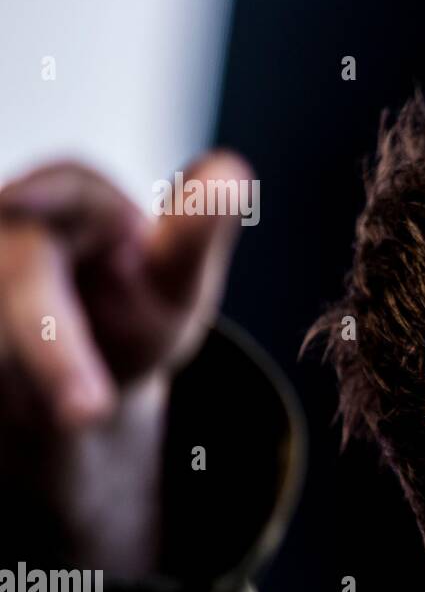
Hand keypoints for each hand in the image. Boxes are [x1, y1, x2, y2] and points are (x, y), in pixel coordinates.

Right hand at [0, 153, 250, 572]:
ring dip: (36, 378)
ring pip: (2, 342)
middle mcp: (3, 235)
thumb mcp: (174, 277)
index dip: (38, 196)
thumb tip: (234, 169)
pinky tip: (44, 422)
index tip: (24, 200)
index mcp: (63, 201)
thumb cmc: (132, 302)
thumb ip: (196, 234)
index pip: (57, 193)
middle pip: (16, 284)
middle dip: (52, 352)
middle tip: (86, 410)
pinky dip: (15, 393)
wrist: (82, 364)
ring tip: (84, 415)